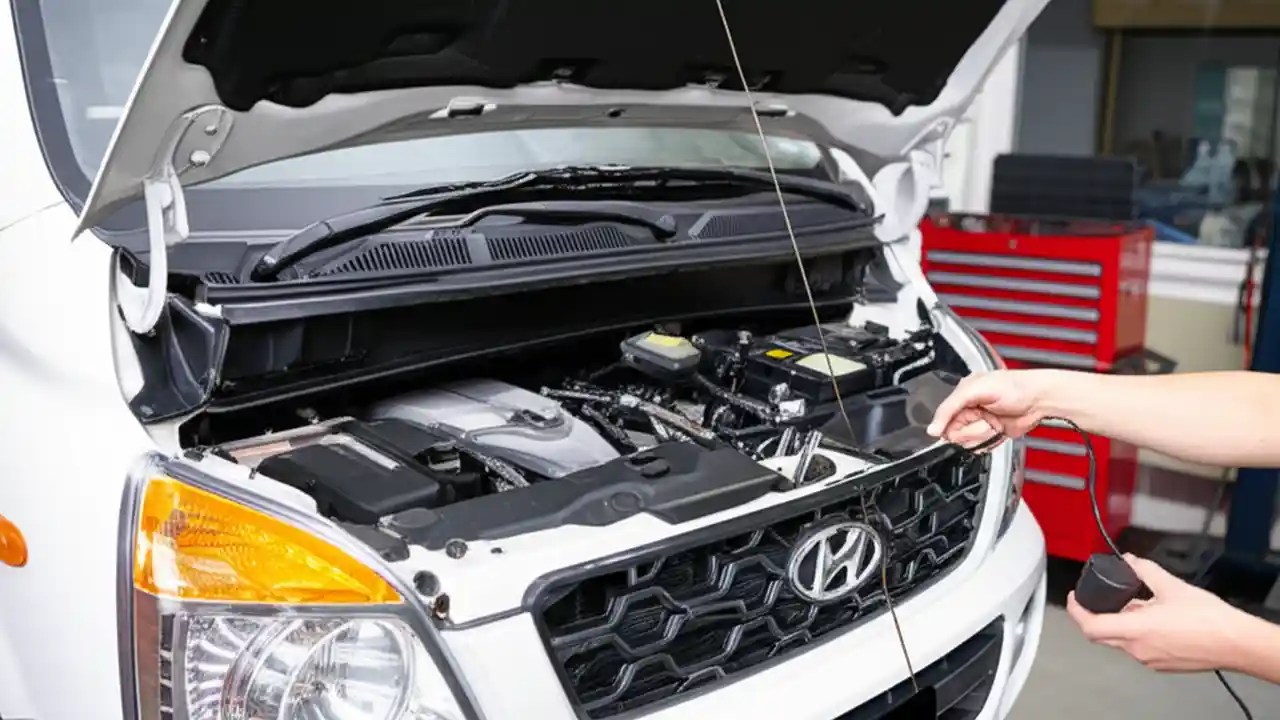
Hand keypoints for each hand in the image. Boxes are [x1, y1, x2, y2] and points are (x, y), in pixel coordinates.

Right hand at [925, 370, 1045, 446]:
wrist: (1039, 400)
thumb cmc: (1014, 387)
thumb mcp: (974, 390)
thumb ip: (950, 407)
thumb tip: (933, 428)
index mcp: (963, 393)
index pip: (944, 417)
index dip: (949, 425)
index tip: (952, 429)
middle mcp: (970, 408)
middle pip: (955, 431)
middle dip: (969, 429)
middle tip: (983, 420)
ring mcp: (981, 422)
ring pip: (968, 441)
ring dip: (980, 435)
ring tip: (993, 423)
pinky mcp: (992, 434)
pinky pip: (981, 446)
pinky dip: (988, 442)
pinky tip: (997, 432)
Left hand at [1066, 554, 1254, 672]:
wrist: (1235, 642)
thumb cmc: (1207, 619)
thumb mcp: (1170, 585)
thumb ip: (1144, 570)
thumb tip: (1130, 560)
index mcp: (1135, 630)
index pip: (1090, 626)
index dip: (1076, 611)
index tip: (1073, 598)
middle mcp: (1137, 649)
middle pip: (1102, 635)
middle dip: (1097, 615)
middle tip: (1100, 598)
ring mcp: (1149, 660)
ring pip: (1121, 641)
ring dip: (1121, 623)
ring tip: (1136, 605)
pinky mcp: (1161, 665)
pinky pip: (1138, 648)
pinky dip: (1136, 633)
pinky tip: (1152, 619)